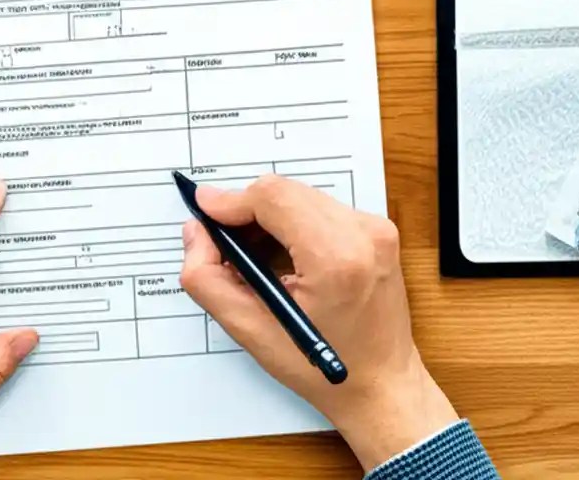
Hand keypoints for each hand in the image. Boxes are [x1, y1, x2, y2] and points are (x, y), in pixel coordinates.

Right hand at [178, 175, 456, 470]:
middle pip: (286, 192)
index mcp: (336, 257)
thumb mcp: (251, 330)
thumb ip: (208, 278)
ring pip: (302, 196)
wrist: (382, 386)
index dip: (231, 201)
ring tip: (255, 258)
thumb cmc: (326, 369)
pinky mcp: (378, 231)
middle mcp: (363, 233)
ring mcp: (376, 229)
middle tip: (224, 244)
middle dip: (247, 211)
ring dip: (270, 218)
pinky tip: (283, 257)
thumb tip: (196, 233)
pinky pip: (322, 208)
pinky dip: (294, 223)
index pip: (272, 197)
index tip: (205, 212)